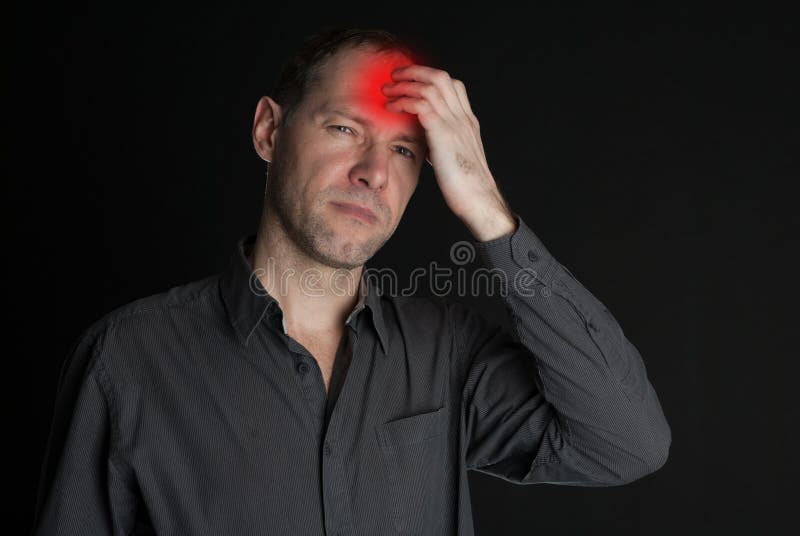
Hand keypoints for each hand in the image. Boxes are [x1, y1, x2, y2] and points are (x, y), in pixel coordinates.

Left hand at [382, 65, 515, 240]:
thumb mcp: (454, 157)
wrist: (479, 199)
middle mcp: (463, 117)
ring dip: (405, 84)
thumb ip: (442, 143)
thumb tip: (426, 140)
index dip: (430, 78)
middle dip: (415, 72)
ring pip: (430, 86)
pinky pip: (421, 105)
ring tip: (388, 90)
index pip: (452, 86)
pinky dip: (404, 101)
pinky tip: (391, 108)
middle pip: (440, 77)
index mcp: (467, 122)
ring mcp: (455, 124)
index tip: (411, 82)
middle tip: (395, 77)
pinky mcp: (443, 134)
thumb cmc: (465, 186)